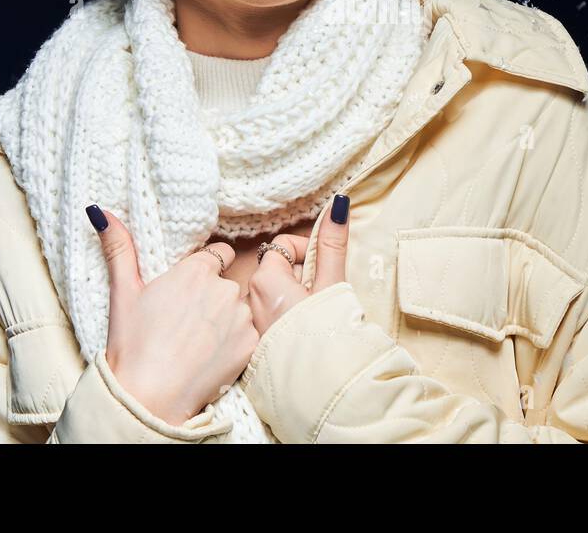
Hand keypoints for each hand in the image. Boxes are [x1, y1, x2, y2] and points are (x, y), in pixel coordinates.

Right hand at [87, 203, 258, 425]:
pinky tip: (212, 356)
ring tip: (199, 342)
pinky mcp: (251, 342)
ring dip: (227, 320)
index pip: (219, 254)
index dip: (207, 270)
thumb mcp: (123, 292)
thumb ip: (119, 248)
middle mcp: (224, 288)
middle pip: (228, 283)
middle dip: (214, 298)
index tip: (193, 289)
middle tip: (188, 322)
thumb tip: (101, 212)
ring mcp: (240, 316)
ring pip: (240, 309)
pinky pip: (249, 334)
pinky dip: (236, 343)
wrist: (149, 396)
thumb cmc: (133, 344)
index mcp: (196, 270)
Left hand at [247, 195, 349, 335]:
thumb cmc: (326, 330)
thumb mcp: (333, 282)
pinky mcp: (254, 344)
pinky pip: (268, 318)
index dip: (306, 251)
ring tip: (312, 315)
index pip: (282, 247)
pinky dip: (284, 317)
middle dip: (299, 277)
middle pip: (276, 270)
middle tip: (320, 295)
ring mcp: (250, 323)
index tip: (322, 268)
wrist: (319, 383)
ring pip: (271, 295)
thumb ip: (332, 243)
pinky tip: (300, 332)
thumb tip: (337, 204)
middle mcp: (250, 299)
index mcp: (266, 279)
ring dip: (291, 298)